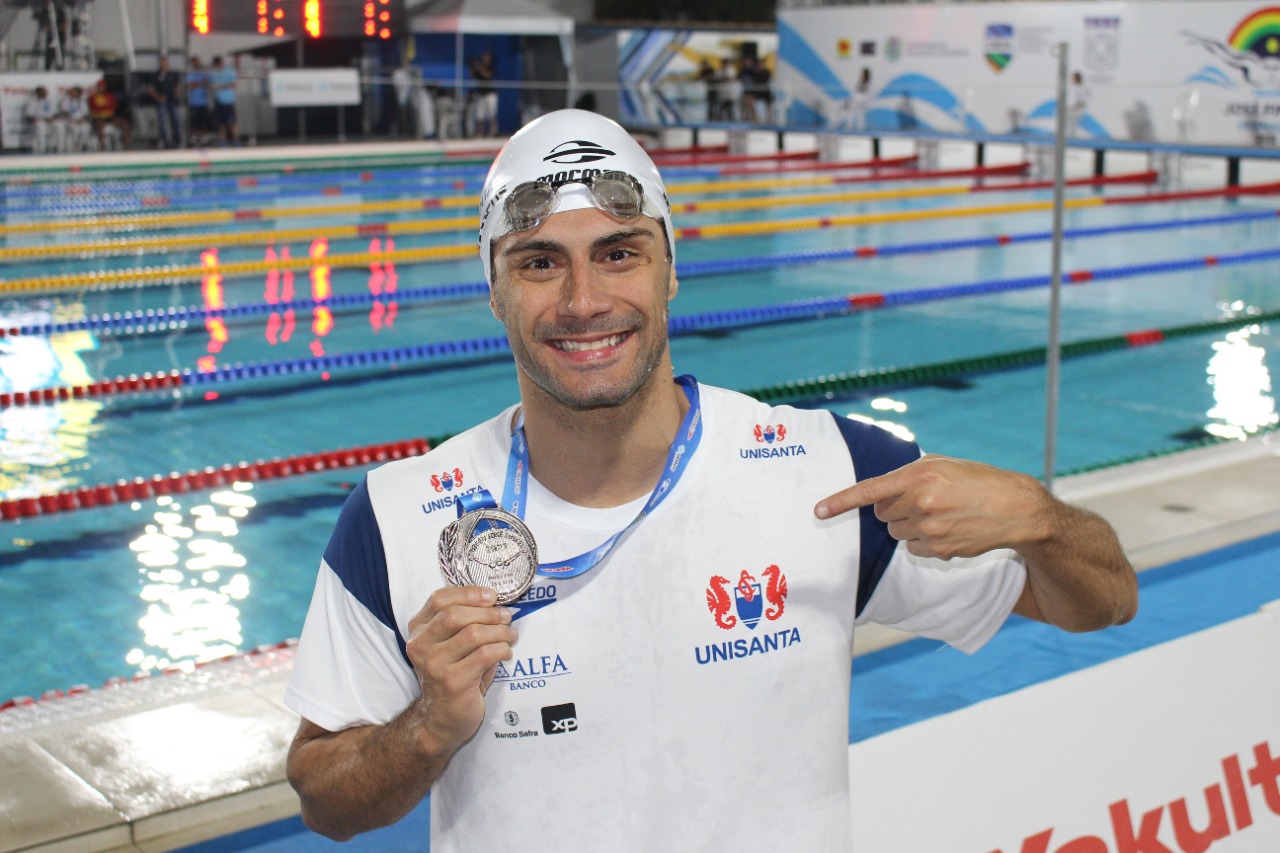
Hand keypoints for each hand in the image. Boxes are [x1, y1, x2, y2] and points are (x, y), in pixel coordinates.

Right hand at [404, 586, 515, 751]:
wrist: (442, 719)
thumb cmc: (453, 676)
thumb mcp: (451, 645)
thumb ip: (465, 623)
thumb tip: (498, 605)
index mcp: (419, 630)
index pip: (440, 599)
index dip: (469, 593)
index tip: (492, 596)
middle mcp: (421, 645)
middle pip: (455, 614)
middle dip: (488, 613)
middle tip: (506, 617)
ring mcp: (434, 664)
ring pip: (473, 634)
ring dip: (500, 632)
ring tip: (510, 636)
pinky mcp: (452, 682)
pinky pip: (485, 655)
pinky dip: (501, 650)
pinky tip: (506, 653)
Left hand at [814, 455, 1048, 559]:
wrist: (1015, 508)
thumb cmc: (977, 480)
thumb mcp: (943, 465)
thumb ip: (910, 474)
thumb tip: (880, 493)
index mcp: (919, 475)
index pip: (870, 490)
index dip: (841, 502)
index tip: (818, 512)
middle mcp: (921, 502)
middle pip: (882, 513)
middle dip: (895, 508)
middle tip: (923, 500)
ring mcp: (930, 529)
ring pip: (896, 532)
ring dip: (909, 525)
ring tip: (940, 514)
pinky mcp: (939, 550)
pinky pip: (913, 548)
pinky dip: (924, 541)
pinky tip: (948, 530)